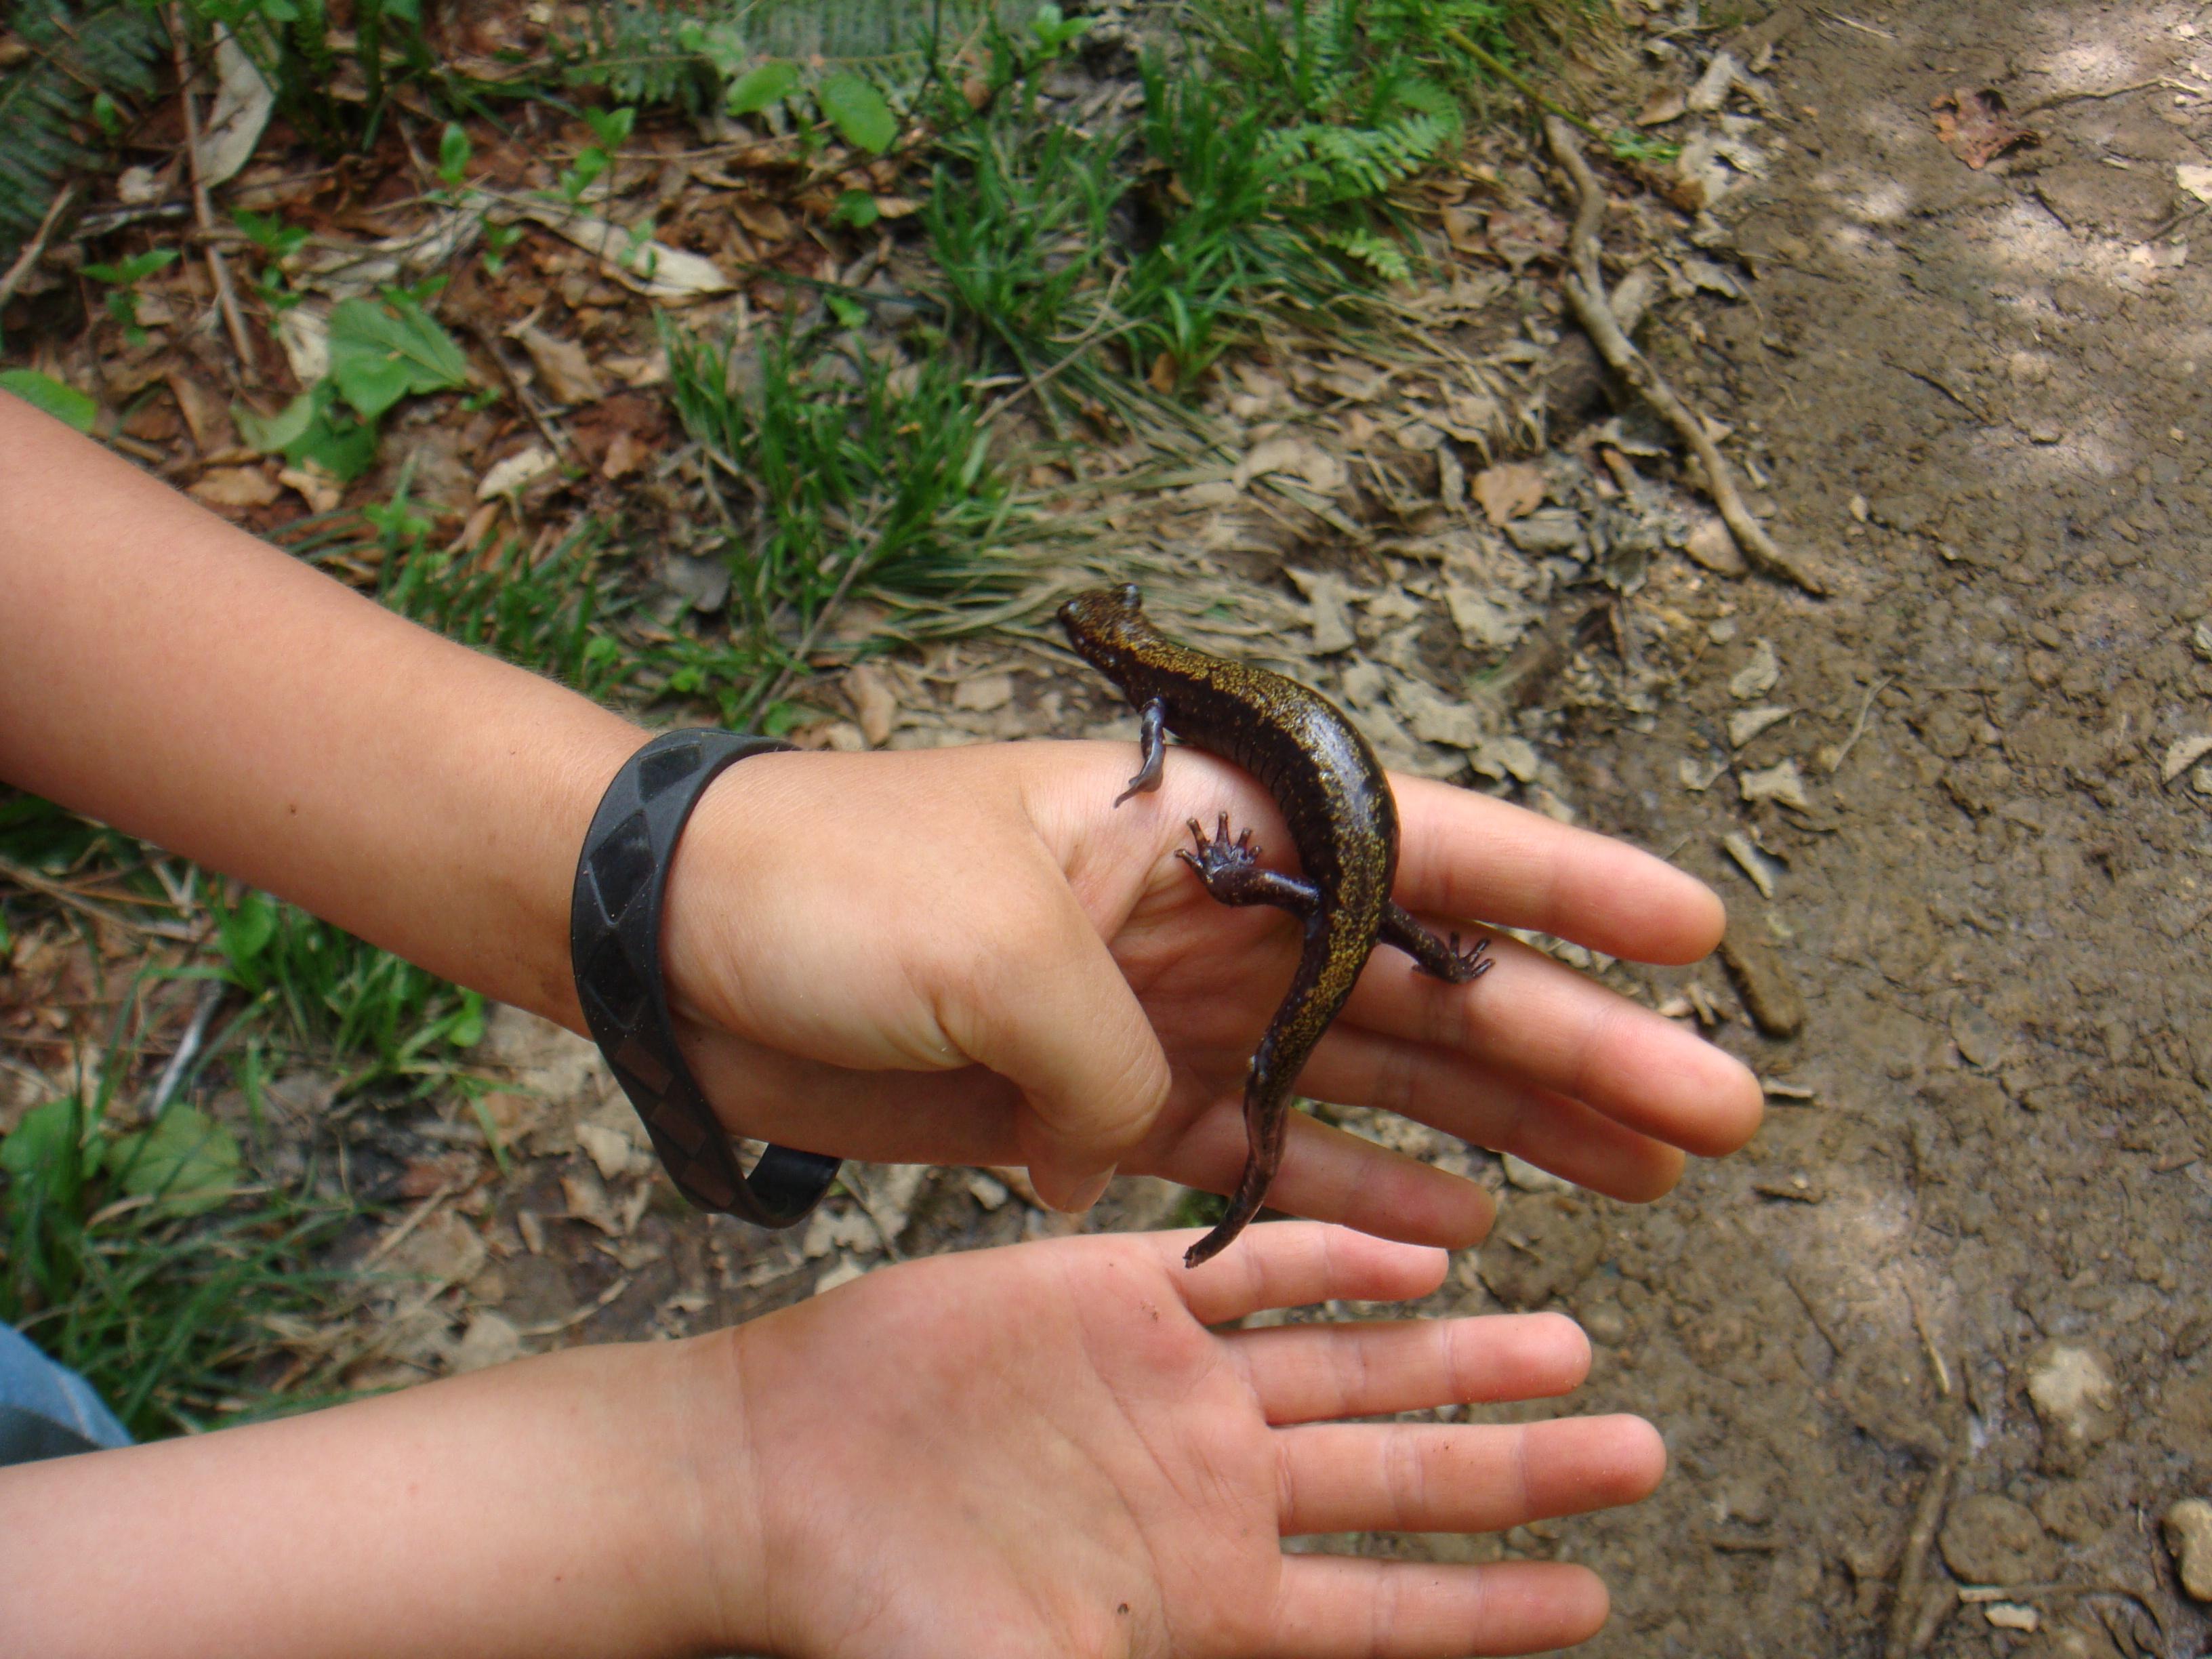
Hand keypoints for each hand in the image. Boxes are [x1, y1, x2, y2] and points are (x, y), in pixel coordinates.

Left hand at [665, 740, 1760, 1228]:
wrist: (683, 939)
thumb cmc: (831, 885)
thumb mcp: (994, 949)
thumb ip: (1114, 1054)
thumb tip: (1143, 1151)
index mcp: (1212, 825)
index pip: (1429, 849)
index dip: (1572, 897)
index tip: (1699, 940)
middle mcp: (1216, 915)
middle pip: (1434, 986)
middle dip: (1576, 1049)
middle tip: (1715, 1117)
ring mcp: (1171, 1013)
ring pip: (1375, 1080)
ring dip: (1501, 1133)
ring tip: (1632, 1188)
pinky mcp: (1105, 1106)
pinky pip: (1264, 1160)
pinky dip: (1353, 1196)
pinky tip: (1458, 1233)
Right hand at [705, 1221, 1662, 1658]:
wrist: (780, 1484)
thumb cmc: (892, 1623)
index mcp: (1212, 1600)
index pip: (1386, 1610)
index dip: (1490, 1607)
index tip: (1595, 1596)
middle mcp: (1217, 1486)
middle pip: (1401, 1471)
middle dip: (1520, 1464)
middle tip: (1638, 1445)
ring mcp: (1177, 1383)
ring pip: (1353, 1361)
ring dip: (1458, 1354)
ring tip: (1568, 1344)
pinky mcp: (1123, 1293)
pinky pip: (1254, 1268)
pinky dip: (1337, 1257)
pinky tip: (1420, 1257)